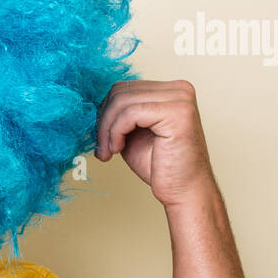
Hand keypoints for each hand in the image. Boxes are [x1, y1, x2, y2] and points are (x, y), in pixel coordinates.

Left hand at [94, 79, 216, 207]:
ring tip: (108, 151)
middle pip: (121, 90)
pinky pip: (130, 114)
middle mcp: (179, 89)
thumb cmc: (160, 166)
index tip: (100, 136)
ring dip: (106, 129)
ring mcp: (180, 99)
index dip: (105, 112)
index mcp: (171, 90)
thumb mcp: (133, 133)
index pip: (124, 87)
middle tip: (101, 147)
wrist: (184, 191)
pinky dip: (116, 132)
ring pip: (122, 101)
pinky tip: (118, 149)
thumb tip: (94, 105)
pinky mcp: (177, 113)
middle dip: (103, 120)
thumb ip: (120, 115)